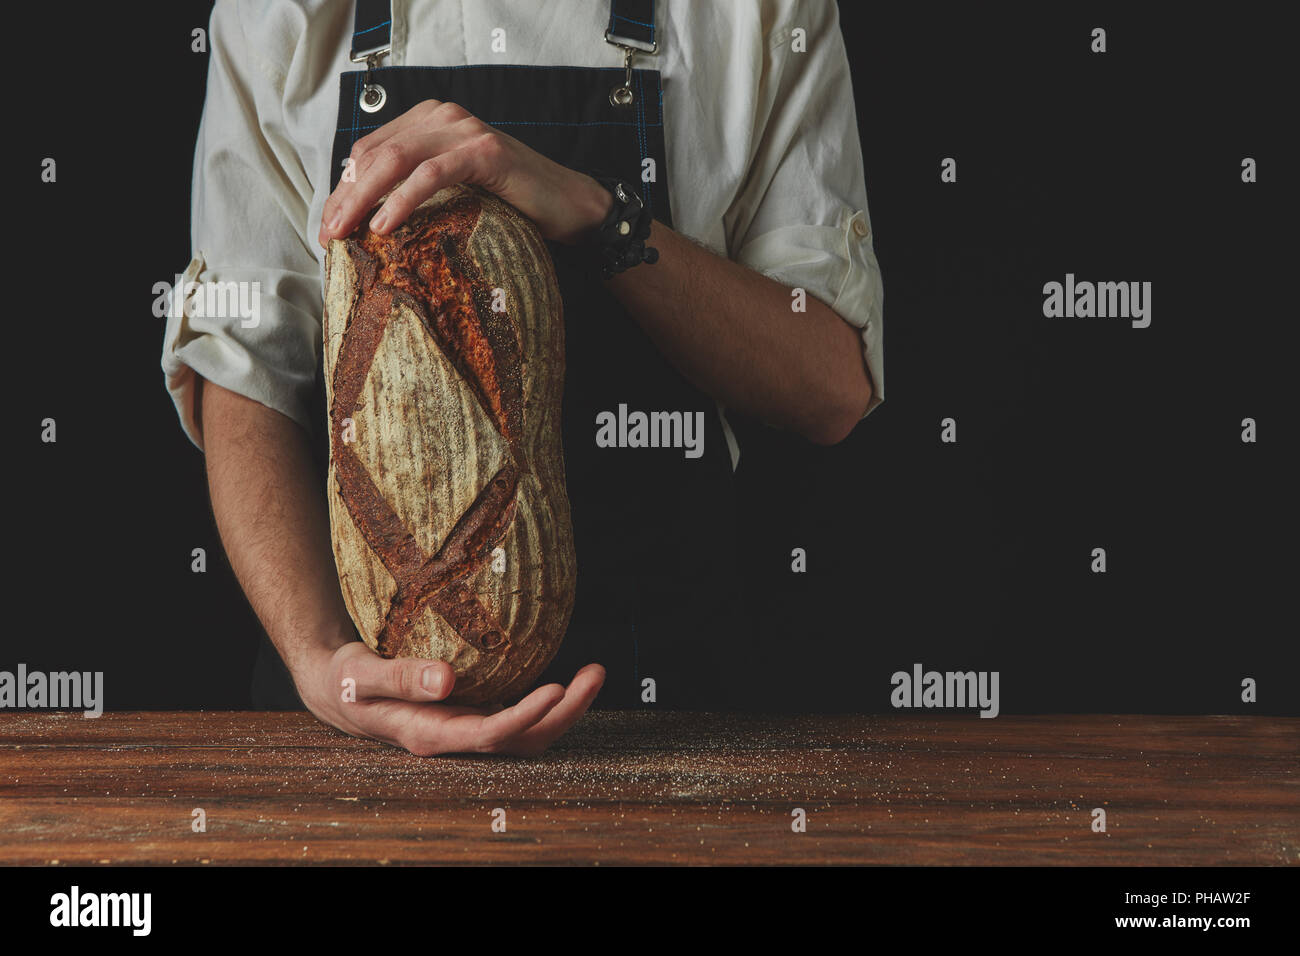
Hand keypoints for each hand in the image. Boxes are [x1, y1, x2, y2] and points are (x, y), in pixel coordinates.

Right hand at [295, 641, 604, 756]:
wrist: (335, 688)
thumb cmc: (345, 680)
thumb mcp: (361, 674)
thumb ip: (401, 676)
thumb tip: (447, 679)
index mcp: (429, 734)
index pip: (488, 734)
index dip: (525, 716)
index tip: (556, 690)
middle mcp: (454, 737)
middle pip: (521, 739)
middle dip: (563, 713)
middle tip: (596, 673)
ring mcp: (466, 729)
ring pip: (526, 731)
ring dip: (564, 709)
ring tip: (594, 674)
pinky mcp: (472, 714)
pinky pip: (517, 717)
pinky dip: (546, 703)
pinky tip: (567, 680)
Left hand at [319, 100, 612, 246]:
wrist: (571, 207)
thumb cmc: (514, 205)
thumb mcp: (455, 194)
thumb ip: (417, 190)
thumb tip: (366, 220)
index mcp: (429, 121)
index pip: (370, 150)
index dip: (342, 189)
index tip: (328, 228)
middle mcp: (443, 116)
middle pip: (375, 153)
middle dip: (345, 196)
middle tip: (328, 236)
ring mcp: (464, 129)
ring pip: (396, 159)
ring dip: (363, 199)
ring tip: (347, 233)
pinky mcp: (484, 150)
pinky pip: (431, 174)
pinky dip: (403, 199)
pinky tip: (385, 225)